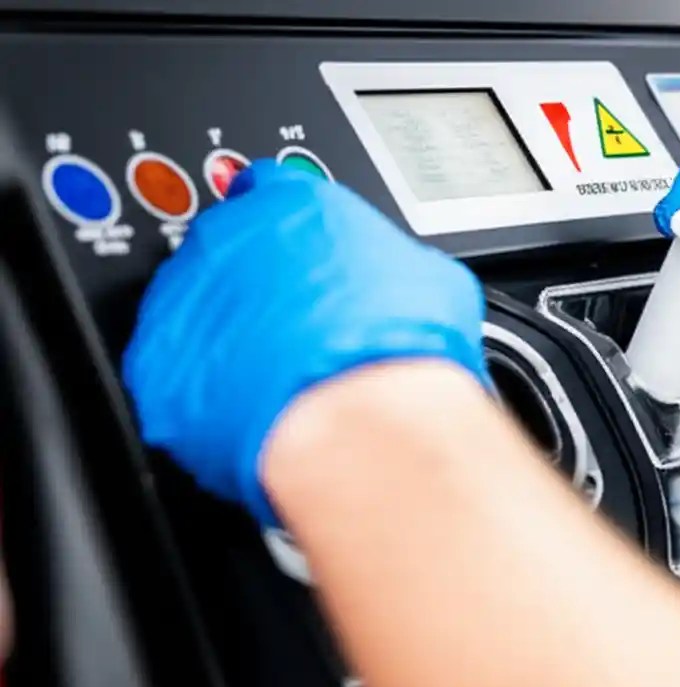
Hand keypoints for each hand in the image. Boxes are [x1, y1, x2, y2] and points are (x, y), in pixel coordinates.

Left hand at [123, 161, 488, 525]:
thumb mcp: (431, 280)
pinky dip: (197, 392)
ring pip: (192, 311)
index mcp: (292, 202)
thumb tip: (402, 282)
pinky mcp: (154, 363)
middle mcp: (228, 237)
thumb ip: (394, 264)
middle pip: (225, 250)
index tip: (295, 254)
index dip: (283, 229)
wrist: (362, 410)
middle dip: (254, 287)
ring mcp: (183, 298)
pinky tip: (242, 410)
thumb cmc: (399, 342)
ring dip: (225, 339)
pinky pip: (167, 373)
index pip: (267, 190)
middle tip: (293, 329)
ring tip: (271, 378)